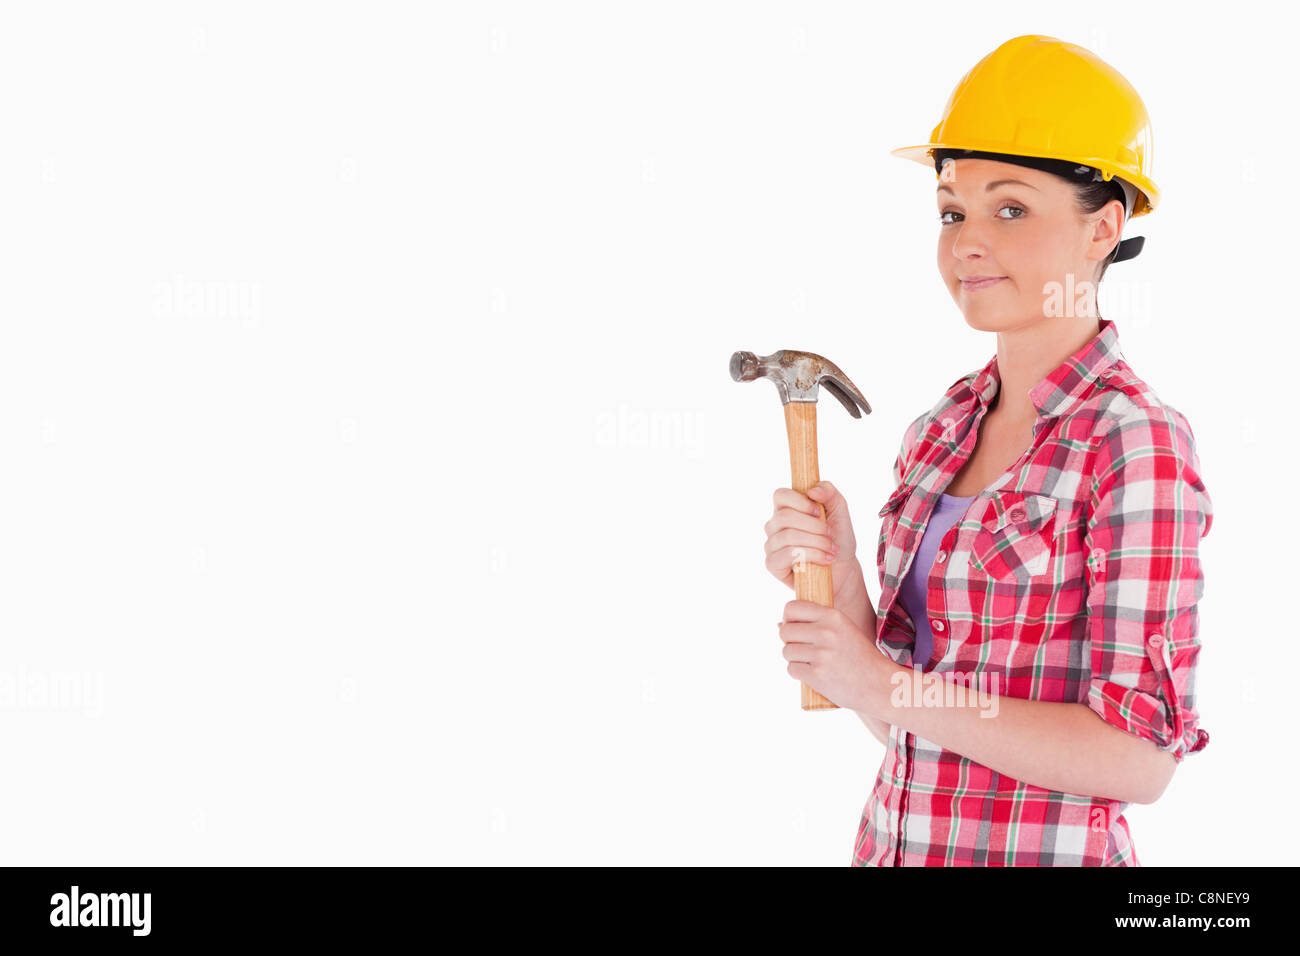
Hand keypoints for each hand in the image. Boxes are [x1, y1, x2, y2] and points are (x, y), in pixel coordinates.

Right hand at [764, 480, 862, 600]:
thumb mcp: (839, 510)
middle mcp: (775, 525)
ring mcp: (771, 545)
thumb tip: (812, 490)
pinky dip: (811, 555)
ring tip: (832, 549)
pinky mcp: (772, 564)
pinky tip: (824, 559)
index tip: (819, 512)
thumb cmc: (838, 538)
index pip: (780, 495)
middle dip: (814, 526)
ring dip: (816, 542)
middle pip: (785, 517)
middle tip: (831, 534)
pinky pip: (786, 555)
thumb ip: (828, 492)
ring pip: (787, 536)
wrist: (843, 568)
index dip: (799, 501)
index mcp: (786, 508)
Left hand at [778, 599, 891, 713]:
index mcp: (833, 616)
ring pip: (786, 651)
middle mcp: (826, 632)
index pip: (792, 608)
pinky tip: (812, 674)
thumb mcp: (843, 630)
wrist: (879, 684)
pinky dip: (798, 673)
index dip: (788, 618)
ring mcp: (821, 654)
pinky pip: (792, 669)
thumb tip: (778, 624)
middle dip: (789, 641)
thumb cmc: (859, 656)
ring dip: (793, 658)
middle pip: (785, 631)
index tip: (795, 627)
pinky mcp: (817, 674)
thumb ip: (816, 623)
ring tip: (811, 663)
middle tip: (804, 649)